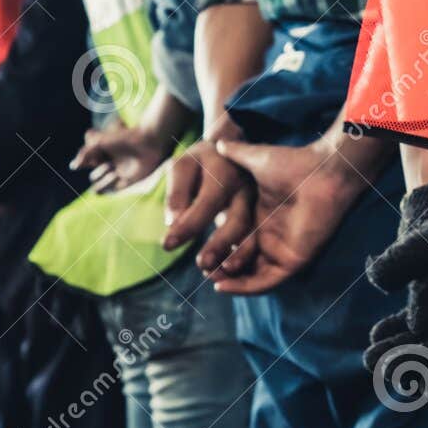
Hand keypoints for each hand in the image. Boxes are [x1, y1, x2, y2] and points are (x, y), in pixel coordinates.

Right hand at [72, 125, 169, 192]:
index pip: (87, 164)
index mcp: (104, 155)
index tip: (93, 154)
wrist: (147, 142)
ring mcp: (120, 175)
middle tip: (107, 161)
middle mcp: (111, 166)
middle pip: (94, 177)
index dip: (86, 161)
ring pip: (99, 188)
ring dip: (102, 179)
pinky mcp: (128, 183)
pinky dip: (110, 183)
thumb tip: (73, 167)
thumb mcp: (100, 143)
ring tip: (112, 168)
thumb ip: (85, 154)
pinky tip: (116, 174)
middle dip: (97, 170)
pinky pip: (111, 191)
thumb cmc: (124, 138)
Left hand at [164, 138, 254, 272]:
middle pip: (239, 221)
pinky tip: (225, 272)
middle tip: (201, 264)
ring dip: (237, 258)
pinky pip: (256, 242)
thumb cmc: (198, 163)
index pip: (207, 203)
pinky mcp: (261, 219)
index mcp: (226, 172)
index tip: (167, 244)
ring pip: (253, 236)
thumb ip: (177, 194)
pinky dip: (243, 260)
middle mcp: (247, 190)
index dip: (188, 226)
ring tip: (214, 273)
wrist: (228, 153)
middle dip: (220, 245)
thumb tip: (173, 224)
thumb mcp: (181, 168)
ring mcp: (258, 205)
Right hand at [208, 136, 370, 293]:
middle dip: (219, 266)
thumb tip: (217, 142)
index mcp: (261, 216)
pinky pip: (266, 282)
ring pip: (251, 274)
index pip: (234, 239)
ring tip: (208, 276)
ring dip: (229, 279)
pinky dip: (245, 287)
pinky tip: (224, 286)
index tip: (193, 245)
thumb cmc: (295, 163)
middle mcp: (271, 236)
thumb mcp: (256, 159)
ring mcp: (282, 250)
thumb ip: (236, 154)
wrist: (323, 172)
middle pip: (241, 260)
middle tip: (200, 265)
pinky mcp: (293, 260)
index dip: (216, 245)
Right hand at [365, 175, 427, 383]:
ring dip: (416, 367)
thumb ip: (401, 261)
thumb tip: (376, 280)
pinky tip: (427, 382)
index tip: (372, 341)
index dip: (391, 337)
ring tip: (387, 371)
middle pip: (424, 347)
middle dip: (397, 357)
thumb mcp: (426, 242)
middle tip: (370, 361)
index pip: (411, 328)